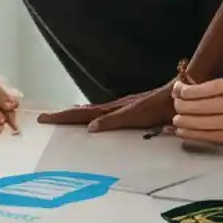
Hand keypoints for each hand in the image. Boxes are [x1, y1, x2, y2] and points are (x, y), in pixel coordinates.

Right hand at [38, 83, 174, 132]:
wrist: (178, 95)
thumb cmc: (159, 106)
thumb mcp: (135, 115)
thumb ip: (114, 121)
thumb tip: (90, 127)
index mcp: (111, 110)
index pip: (81, 115)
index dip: (63, 117)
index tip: (44, 117)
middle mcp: (114, 108)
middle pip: (83, 112)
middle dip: (64, 116)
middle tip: (45, 117)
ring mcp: (122, 108)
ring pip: (93, 112)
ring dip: (77, 116)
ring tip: (64, 118)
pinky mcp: (131, 110)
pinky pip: (104, 114)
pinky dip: (92, 116)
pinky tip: (95, 120)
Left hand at [170, 78, 222, 143]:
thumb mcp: (214, 89)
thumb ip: (195, 88)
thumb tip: (177, 89)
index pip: (215, 87)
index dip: (196, 90)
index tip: (181, 92)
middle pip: (213, 105)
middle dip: (190, 106)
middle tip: (177, 106)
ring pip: (213, 123)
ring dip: (191, 122)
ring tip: (177, 120)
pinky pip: (213, 136)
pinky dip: (194, 134)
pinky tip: (181, 131)